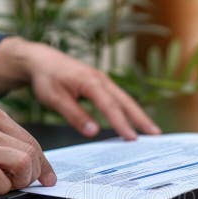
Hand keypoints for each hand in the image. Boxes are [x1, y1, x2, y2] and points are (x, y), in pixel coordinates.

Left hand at [0, 37, 160, 139]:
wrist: (41, 59)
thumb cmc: (46, 78)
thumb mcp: (54, 98)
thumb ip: (74, 115)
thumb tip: (93, 132)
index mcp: (90, 82)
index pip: (110, 106)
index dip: (122, 123)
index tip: (132, 139)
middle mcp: (101, 79)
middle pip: (126, 101)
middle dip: (141, 119)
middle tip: (156, 135)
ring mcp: (103, 81)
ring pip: (126, 99)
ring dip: (139, 115)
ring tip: (152, 131)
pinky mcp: (102, 84)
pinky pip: (119, 98)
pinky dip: (130, 110)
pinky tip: (136, 121)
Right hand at [0, 107, 55, 193]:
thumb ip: (6, 142)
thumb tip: (36, 164)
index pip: (31, 141)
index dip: (43, 164)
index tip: (47, 177)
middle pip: (30, 153)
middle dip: (33, 174)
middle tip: (23, 182)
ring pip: (21, 164)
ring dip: (20, 181)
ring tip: (9, 184)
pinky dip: (2, 188)